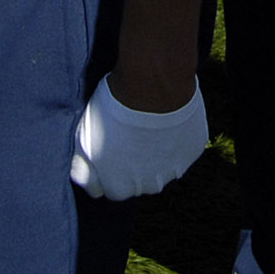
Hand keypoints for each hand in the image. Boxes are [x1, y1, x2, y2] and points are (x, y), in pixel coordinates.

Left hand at [69, 75, 208, 199]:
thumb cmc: (113, 110)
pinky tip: (166, 119)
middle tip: (129, 133)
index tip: (109, 146)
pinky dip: (175, 138)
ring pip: (163, 165)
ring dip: (157, 151)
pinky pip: (182, 148)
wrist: (151, 86)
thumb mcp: (84, 138)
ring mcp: (174, 169)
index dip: (108, 166)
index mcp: (119, 187)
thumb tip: (87, 183)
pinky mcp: (192, 151)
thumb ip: (82, 168)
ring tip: (148, 124)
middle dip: (133, 162)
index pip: (110, 187)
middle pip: (139, 180)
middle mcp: (149, 186)